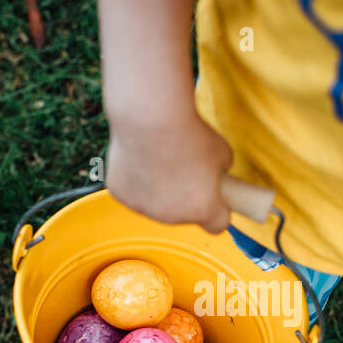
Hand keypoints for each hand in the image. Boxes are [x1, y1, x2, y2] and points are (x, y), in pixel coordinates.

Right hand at [104, 108, 233, 233]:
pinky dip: (136, 178)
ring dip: (159, 189)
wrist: (150, 118)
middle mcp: (172, 217)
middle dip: (185, 197)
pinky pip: (133, 191)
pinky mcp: (121, 194)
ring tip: (159, 157)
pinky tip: (140, 156)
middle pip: (183, 215)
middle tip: (183, 166)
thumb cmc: (189, 131)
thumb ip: (220, 171)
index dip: (218, 209)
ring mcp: (143, 208)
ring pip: (155, 205)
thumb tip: (215, 173)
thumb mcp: (222, 152)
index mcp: (203, 209)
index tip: (216, 196)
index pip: (217, 225)